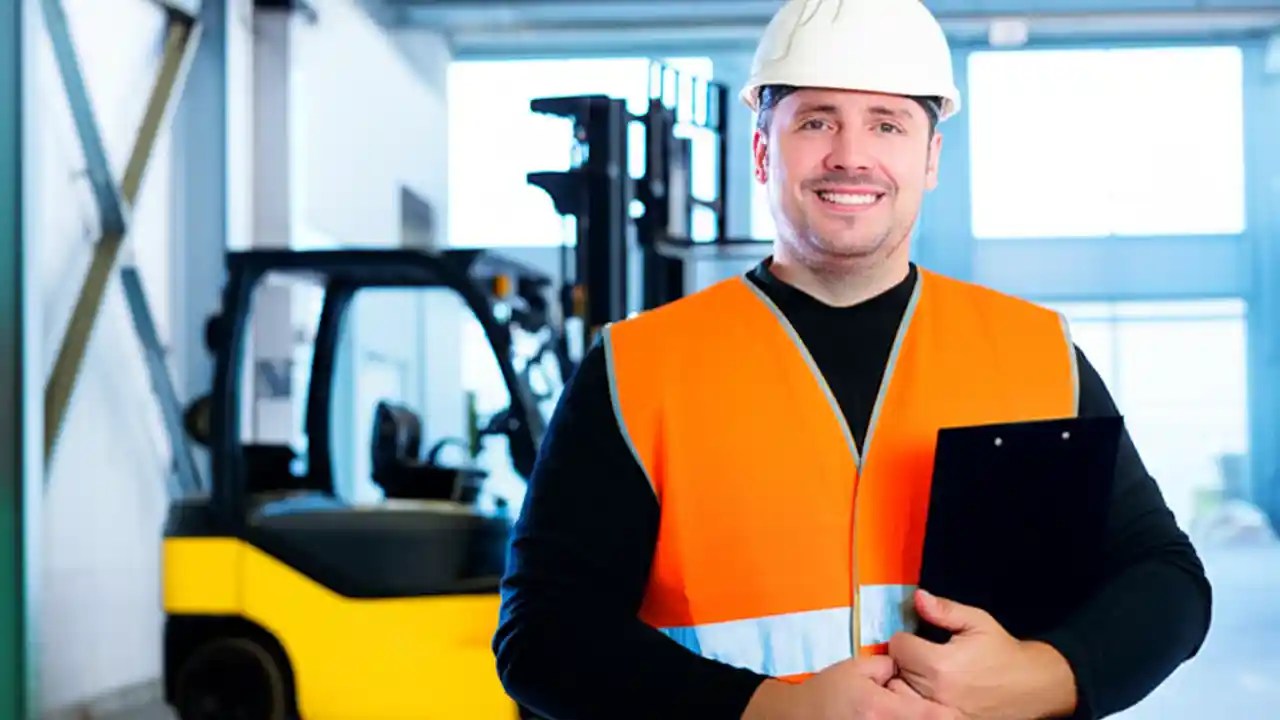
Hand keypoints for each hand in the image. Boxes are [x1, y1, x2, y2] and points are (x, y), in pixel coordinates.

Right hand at [742, 655, 959, 719]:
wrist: (800, 716)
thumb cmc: (828, 691)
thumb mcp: (855, 668)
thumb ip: (886, 665)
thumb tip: (906, 666)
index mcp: (885, 709)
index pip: (932, 715)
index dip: (951, 713)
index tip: (962, 708)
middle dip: (944, 716)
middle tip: (957, 710)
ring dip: (929, 719)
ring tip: (944, 712)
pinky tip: (914, 715)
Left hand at [888, 589, 1077, 719]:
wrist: (1033, 687)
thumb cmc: (1003, 652)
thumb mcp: (978, 622)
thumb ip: (944, 610)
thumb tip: (917, 597)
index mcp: (939, 664)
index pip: (897, 646)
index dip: (906, 639)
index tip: (917, 640)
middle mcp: (935, 692)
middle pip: (895, 672)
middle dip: (902, 661)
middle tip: (918, 657)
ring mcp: (940, 714)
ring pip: (900, 694)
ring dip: (906, 683)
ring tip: (923, 675)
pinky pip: (915, 713)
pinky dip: (916, 701)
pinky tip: (930, 692)